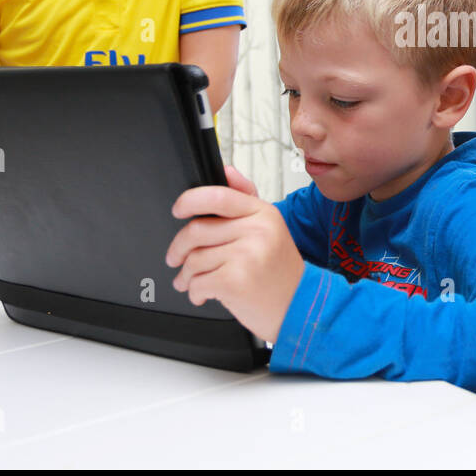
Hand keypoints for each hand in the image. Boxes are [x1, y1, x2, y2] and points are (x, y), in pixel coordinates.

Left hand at [167, 165, 304, 341]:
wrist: (300, 305)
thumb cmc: (280, 270)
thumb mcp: (269, 227)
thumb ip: (245, 197)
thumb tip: (226, 171)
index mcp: (263, 213)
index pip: (218, 196)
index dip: (190, 200)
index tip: (178, 209)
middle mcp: (257, 231)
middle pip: (197, 230)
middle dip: (178, 248)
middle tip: (175, 258)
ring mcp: (247, 255)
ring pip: (194, 259)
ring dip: (186, 275)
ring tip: (191, 281)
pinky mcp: (236, 281)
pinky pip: (198, 282)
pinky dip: (195, 292)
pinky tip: (203, 293)